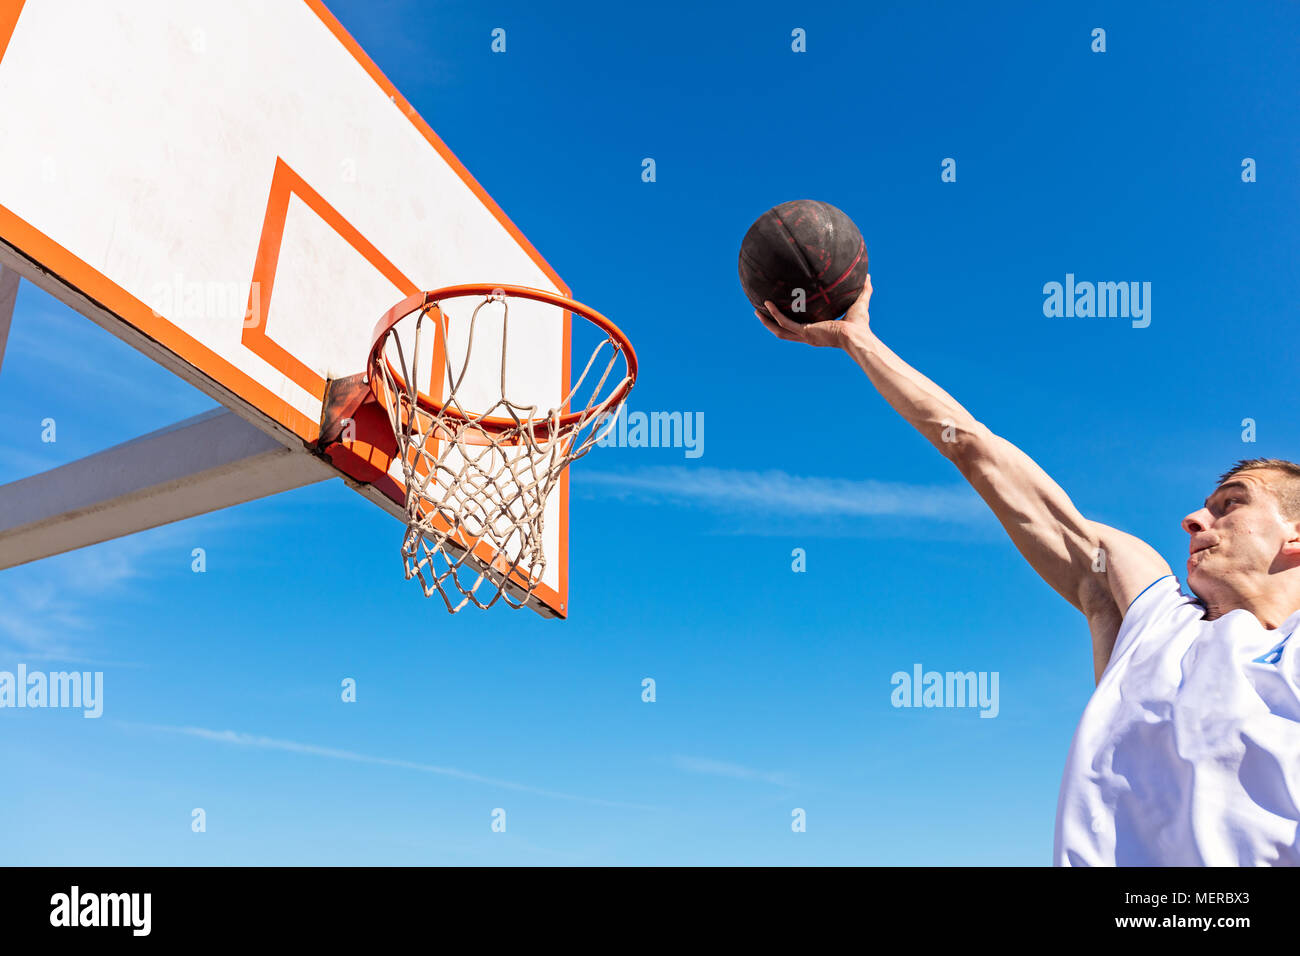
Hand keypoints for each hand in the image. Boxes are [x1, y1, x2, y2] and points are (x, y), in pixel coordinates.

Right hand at [755, 274, 872, 348]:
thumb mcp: (859, 302)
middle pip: (784, 332)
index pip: (799, 328)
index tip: (783, 312)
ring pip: (780, 330)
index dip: (789, 322)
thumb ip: (863, 289)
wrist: (858, 336)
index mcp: (818, 332)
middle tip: (762, 313)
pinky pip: (785, 323)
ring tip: (757, 310)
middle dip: (772, 324)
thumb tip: (867, 275)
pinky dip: (775, 314)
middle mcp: (809, 336)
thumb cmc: (860, 325)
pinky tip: (767, 304)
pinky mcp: (806, 332)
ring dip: (768, 322)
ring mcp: (806, 335)